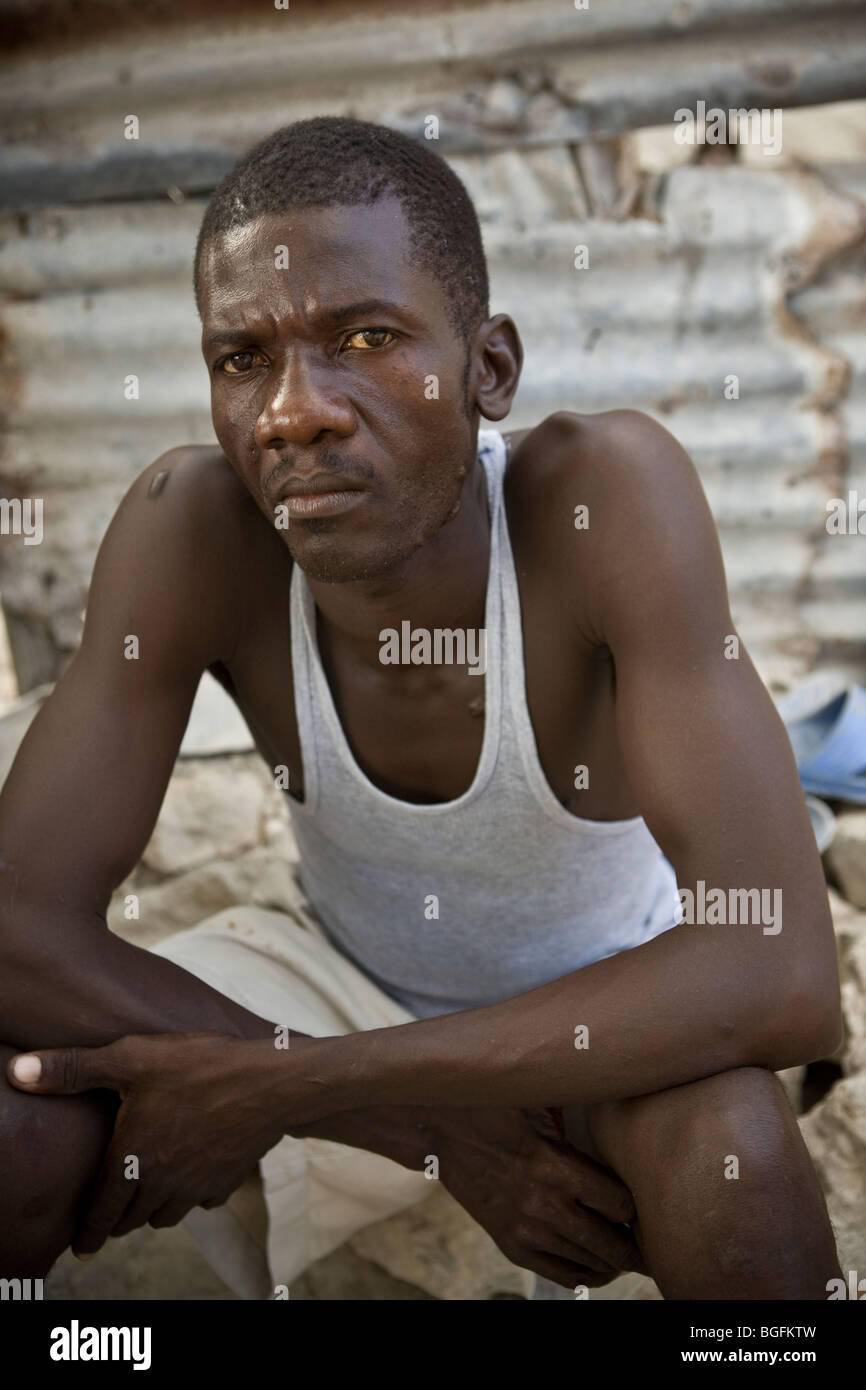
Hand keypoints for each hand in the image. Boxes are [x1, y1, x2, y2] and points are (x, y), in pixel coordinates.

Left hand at [7, 1032, 285, 1256]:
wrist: (272, 1084)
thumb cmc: (200, 1067)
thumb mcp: (132, 1058)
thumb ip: (73, 1069)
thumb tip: (18, 1073)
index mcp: (132, 1159)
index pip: (100, 1210)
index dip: (87, 1230)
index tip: (82, 1246)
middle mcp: (162, 1182)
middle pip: (131, 1218)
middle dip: (118, 1219)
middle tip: (111, 1216)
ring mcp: (197, 1186)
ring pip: (165, 1216)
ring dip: (152, 1211)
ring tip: (148, 1197)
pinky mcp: (227, 1181)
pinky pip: (201, 1202)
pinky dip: (191, 1197)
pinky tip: (193, 1175)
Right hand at [430, 1105, 645, 1288]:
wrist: (439, 1127)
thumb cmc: (496, 1104)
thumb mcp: (541, 1100)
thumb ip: (579, 1111)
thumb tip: (624, 1093)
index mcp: (555, 1165)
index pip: (620, 1204)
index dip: (637, 1205)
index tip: (646, 1200)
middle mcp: (543, 1204)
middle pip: (610, 1243)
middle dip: (635, 1247)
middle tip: (653, 1245)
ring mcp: (525, 1230)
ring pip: (589, 1263)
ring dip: (614, 1261)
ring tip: (628, 1252)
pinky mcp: (509, 1244)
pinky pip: (560, 1274)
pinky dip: (586, 1275)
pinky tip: (600, 1266)